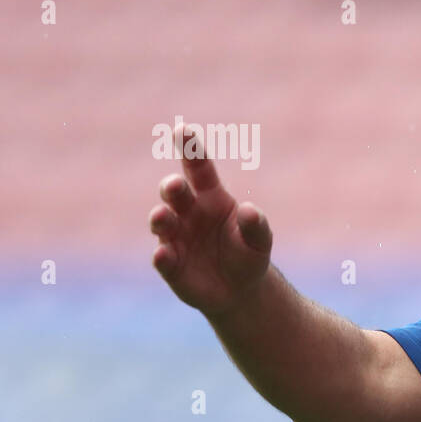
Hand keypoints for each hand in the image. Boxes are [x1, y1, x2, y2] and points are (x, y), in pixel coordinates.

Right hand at [149, 123, 272, 317]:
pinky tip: (164, 254)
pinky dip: (162, 256)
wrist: (239, 291)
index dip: (191, 149)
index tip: (183, 131)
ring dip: (160, 218)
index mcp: (211, 198)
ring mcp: (175, 238)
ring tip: (162, 216)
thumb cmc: (248, 254)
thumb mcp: (260, 240)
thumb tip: (249, 210)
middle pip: (175, 193)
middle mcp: (188, 213)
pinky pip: (163, 259)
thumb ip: (256, 225)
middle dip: (172, 187)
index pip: (198, 169)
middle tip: (175, 186)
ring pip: (162, 223)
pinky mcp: (170, 265)